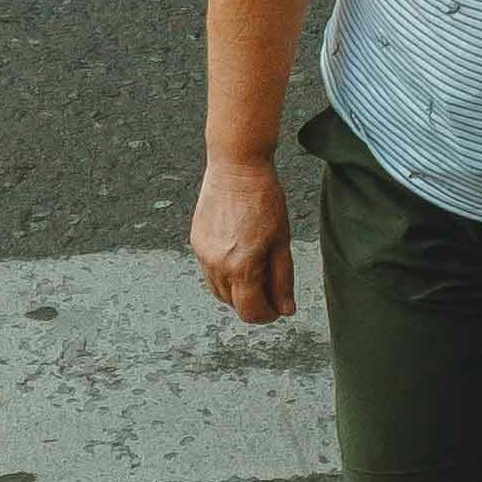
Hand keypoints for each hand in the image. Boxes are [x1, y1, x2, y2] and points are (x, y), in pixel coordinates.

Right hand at [191, 153, 296, 323]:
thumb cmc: (264, 199)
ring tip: (257, 268)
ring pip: (219, 291)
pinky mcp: (196, 242)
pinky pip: (209, 271)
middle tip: (272, 285)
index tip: (279, 307)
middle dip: (254, 301)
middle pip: (234, 304)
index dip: (267, 315)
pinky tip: (240, 254)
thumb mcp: (282, 241)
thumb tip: (286, 309)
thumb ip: (282, 279)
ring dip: (238, 290)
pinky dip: (225, 273)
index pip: (250, 311)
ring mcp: (202, 254)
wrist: (236, 167)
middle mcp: (216, 265)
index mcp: (241, 267)